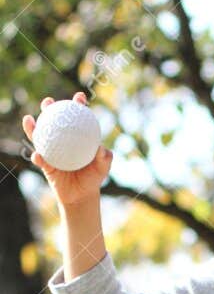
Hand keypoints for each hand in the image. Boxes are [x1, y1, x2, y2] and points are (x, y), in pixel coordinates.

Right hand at [22, 92, 113, 209]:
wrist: (82, 196)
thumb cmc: (94, 178)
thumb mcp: (102, 168)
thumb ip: (104, 158)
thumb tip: (101, 149)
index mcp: (76, 136)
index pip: (76, 117)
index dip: (77, 104)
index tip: (79, 98)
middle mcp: (61, 140)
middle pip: (53, 120)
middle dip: (50, 107)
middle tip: (49, 102)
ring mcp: (51, 151)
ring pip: (40, 136)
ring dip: (33, 127)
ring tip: (30, 120)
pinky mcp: (45, 165)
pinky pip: (40, 159)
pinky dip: (38, 157)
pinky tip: (38, 154)